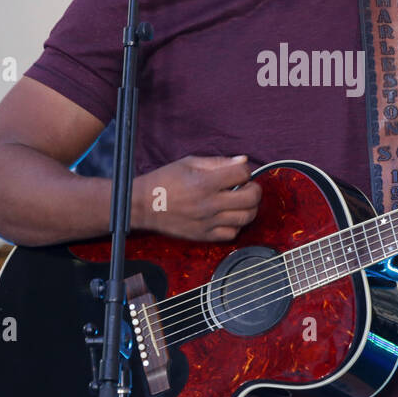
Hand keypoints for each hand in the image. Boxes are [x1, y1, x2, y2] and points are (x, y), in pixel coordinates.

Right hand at [133, 155, 261, 240]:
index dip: (245, 171)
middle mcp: (210, 203)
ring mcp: (208, 222)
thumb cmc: (164, 180)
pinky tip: (228, 216)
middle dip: (254, 190)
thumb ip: (218, 162)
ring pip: (246, 218)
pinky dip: (235, 224)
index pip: (242, 174)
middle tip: (246, 187)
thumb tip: (243, 161)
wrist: (143, 205)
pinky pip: (232, 233)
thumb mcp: (189, 163)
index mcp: (205, 182)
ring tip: (239, 202)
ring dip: (248, 208)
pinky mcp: (204, 235)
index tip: (239, 173)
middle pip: (251, 198)